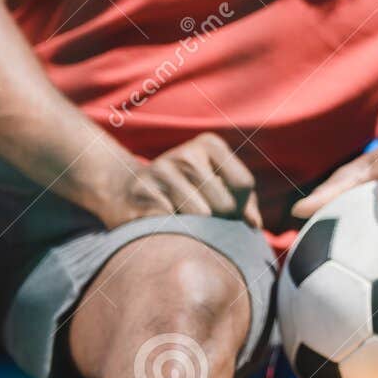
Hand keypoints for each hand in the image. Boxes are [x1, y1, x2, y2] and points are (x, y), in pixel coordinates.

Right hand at [94, 132, 261, 229]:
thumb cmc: (182, 189)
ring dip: (197, 229)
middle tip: (204, 221)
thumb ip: (244, 201)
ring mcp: (161, 171)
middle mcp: (186, 153)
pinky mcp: (142, 195)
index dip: (241, 206)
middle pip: (226, 204)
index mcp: (210, 144)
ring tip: (184, 221)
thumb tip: (254, 224)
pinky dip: (175, 233)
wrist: (122, 188)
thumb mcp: (214, 182)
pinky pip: (175, 225)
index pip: (244, 184)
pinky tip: (165, 226)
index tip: (227, 212)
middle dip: (220, 221)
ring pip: (202, 217)